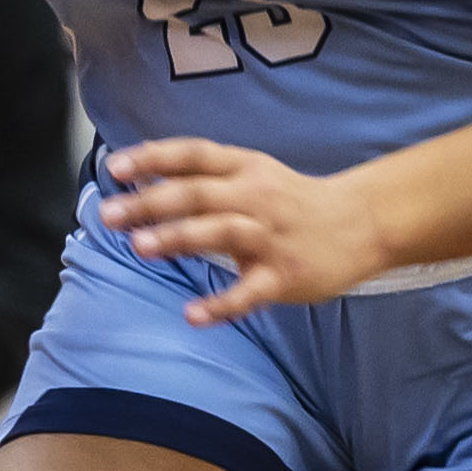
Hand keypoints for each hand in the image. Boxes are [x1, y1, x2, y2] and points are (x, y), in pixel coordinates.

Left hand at [98, 140, 390, 325]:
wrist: (362, 224)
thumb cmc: (294, 201)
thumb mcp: (254, 174)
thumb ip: (205, 175)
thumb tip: (142, 176)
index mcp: (245, 169)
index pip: (194, 155)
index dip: (154, 158)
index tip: (116, 167)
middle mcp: (256, 198)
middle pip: (198, 194)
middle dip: (151, 203)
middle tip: (109, 214)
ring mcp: (271, 237)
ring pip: (221, 232)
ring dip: (179, 237)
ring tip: (140, 247)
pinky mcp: (284, 275)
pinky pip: (249, 292)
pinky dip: (221, 304)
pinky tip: (192, 315)